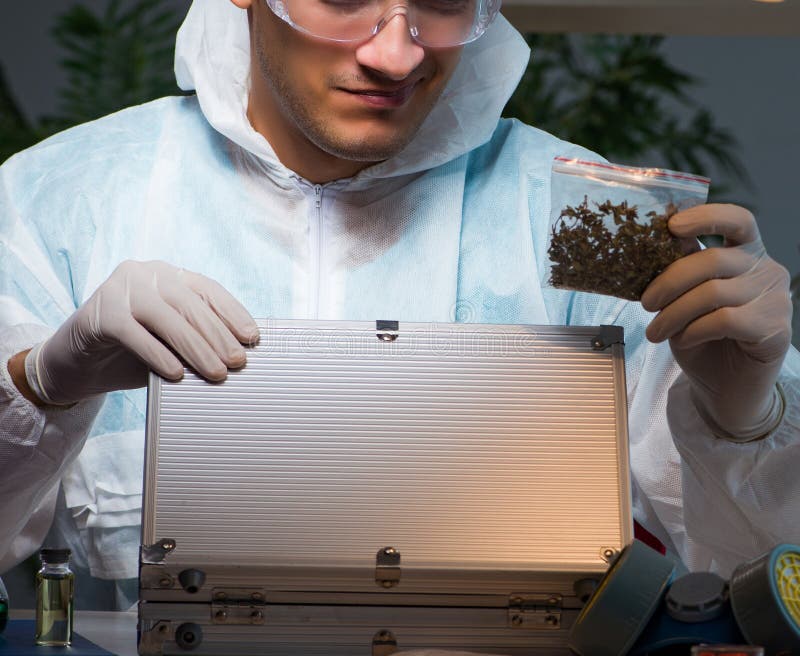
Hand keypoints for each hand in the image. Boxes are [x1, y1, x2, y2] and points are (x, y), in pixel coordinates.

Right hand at [28, 260, 259, 404]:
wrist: (77, 362)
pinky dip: (158, 355)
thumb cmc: (133, 352)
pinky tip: (176, 374)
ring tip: (216, 373)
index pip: (209, 290)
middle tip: (238, 363)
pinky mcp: (100, 312)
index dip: (233, 313)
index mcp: (170, 275)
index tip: (252, 338)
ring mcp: (121, 289)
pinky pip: (135, 334)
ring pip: (168, 319)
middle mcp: (147, 274)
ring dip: (196, 348)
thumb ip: (197, 340)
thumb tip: (236, 358)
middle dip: (218, 337)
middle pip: (191, 305)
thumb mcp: (170, 342)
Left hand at [641, 204, 791, 440]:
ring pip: (713, 293)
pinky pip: (725, 320)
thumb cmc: (702, 339)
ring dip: (673, 314)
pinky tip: (683, 340)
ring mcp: (775, 298)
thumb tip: (657, 239)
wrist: (725, 389)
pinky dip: (694, 330)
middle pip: (713, 260)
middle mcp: (767, 269)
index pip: (738, 219)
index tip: (672, 226)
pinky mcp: (775, 328)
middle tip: (646, 304)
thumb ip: (680, 269)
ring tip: (655, 332)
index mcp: (746, 254)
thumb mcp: (684, 299)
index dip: (707, 217)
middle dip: (669, 282)